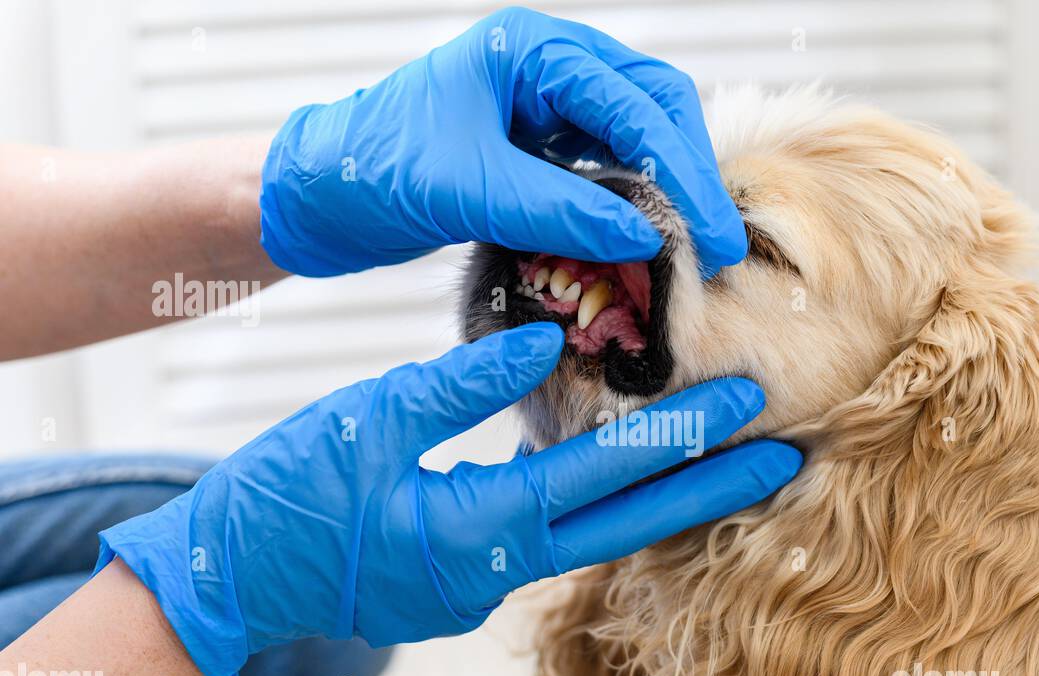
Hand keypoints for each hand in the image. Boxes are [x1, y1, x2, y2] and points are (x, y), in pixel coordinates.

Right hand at [94, 324, 798, 675]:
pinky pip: (554, 539)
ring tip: (728, 464)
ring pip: (596, 538)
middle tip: (785, 455)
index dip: (680, 436)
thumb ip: (463, 384)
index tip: (745, 402)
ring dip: (664, 501)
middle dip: (709, 490)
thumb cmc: (282, 500)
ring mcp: (485, 586)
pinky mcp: (468, 580)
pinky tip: (628, 477)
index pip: (603, 478)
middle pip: (627, 526)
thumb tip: (551, 339)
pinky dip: (601, 506)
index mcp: (477, 531)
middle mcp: (498, 572)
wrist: (226, 581)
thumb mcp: (366, 421)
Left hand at [259, 6, 745, 277]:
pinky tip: (644, 248)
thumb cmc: (370, 169)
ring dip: (666, 195)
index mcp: (533, 51)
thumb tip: (647, 237)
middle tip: (717, 250)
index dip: (684, 173)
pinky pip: (605, 174)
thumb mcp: (468, 188)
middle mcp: (549, 70)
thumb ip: (560, 209)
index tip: (712, 238)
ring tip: (691, 255)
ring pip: (637, 143)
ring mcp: (545, 110)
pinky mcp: (537, 152)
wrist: (314, 196)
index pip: (638, 103)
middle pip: (654, 112)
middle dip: (689, 178)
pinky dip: (630, 210)